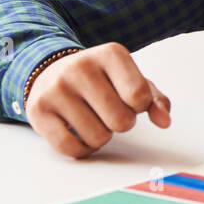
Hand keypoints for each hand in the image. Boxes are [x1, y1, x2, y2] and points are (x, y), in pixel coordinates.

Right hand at [24, 42, 170, 157]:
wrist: (50, 72)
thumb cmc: (100, 80)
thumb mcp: (130, 79)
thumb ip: (154, 99)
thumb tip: (165, 121)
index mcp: (110, 54)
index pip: (139, 96)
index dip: (139, 107)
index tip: (130, 100)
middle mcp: (80, 67)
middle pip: (121, 121)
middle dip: (122, 124)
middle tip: (110, 112)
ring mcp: (56, 88)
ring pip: (98, 138)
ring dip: (101, 136)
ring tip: (93, 119)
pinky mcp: (38, 110)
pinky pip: (71, 148)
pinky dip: (82, 149)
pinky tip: (79, 133)